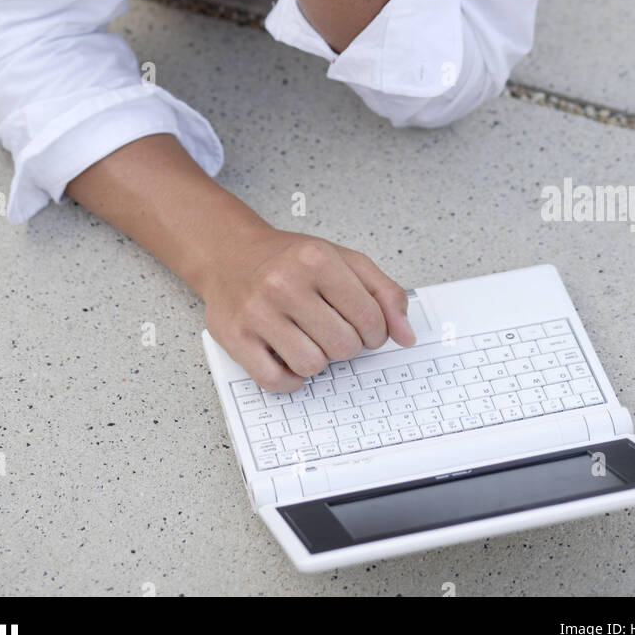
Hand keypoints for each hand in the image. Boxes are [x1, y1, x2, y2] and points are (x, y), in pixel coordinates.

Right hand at [200, 226, 416, 391]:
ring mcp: (257, 312)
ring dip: (317, 361)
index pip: (369, 318)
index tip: (365, 328)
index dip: (376, 332)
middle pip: (343, 346)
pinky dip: (289, 379)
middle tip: (332, 331)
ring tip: (307, 339)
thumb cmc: (289, 260)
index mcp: (316, 259)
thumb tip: (406, 336)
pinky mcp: (235, 337)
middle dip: (346, 346)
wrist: (229, 253)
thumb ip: (383, 293)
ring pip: (312, 366)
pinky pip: (276, 381)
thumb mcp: (343, 260)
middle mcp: (284, 283)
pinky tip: (288, 356)